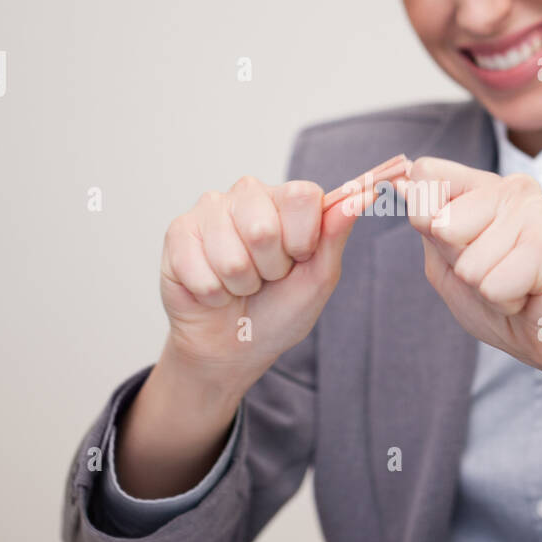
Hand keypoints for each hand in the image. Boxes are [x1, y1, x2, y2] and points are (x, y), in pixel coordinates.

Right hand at [160, 173, 373, 383]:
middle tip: (266, 276)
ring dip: (240, 284)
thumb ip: (335, 234)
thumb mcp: (318, 278)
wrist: (234, 347)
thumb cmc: (279, 310)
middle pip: (263, 228)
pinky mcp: (178, 233)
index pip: (302, 195)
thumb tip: (363, 194)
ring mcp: (209, 210)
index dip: (303, 239)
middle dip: (270, 268)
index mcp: (286, 198)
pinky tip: (213, 290)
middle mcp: (247, 194)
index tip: (298, 259)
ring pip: (231, 255)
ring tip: (239, 284)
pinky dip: (212, 293)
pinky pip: (201, 270)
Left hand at [394, 156, 541, 379]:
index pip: (425, 175)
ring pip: (466, 262)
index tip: (457, 245)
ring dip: (483, 287)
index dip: (425, 218)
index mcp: (484, 186)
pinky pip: (492, 285)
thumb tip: (400, 181)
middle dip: (457, 263)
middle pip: (440, 223)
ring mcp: (533, 211)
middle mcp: (512, 188)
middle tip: (493, 272)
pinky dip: (502, 301)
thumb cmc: (497, 300)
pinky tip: (526, 294)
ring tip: (512, 284)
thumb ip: (425, 224)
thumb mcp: (445, 264)